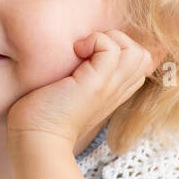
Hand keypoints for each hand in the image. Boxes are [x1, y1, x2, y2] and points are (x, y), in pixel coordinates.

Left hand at [6, 30, 159, 149]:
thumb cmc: (44, 115)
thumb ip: (81, 76)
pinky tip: (75, 51)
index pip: (138, 63)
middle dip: (118, 41)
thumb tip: (76, 51)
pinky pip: (111, 48)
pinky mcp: (96, 84)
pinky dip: (95, 40)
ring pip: (136, 51)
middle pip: (142, 55)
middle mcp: (117, 90)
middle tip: (88, 50)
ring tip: (84, 50)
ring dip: (109, 40)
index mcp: (114, 93)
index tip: (90, 54)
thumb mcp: (70, 92)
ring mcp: (110, 88)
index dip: (120, 49)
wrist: (35, 138)